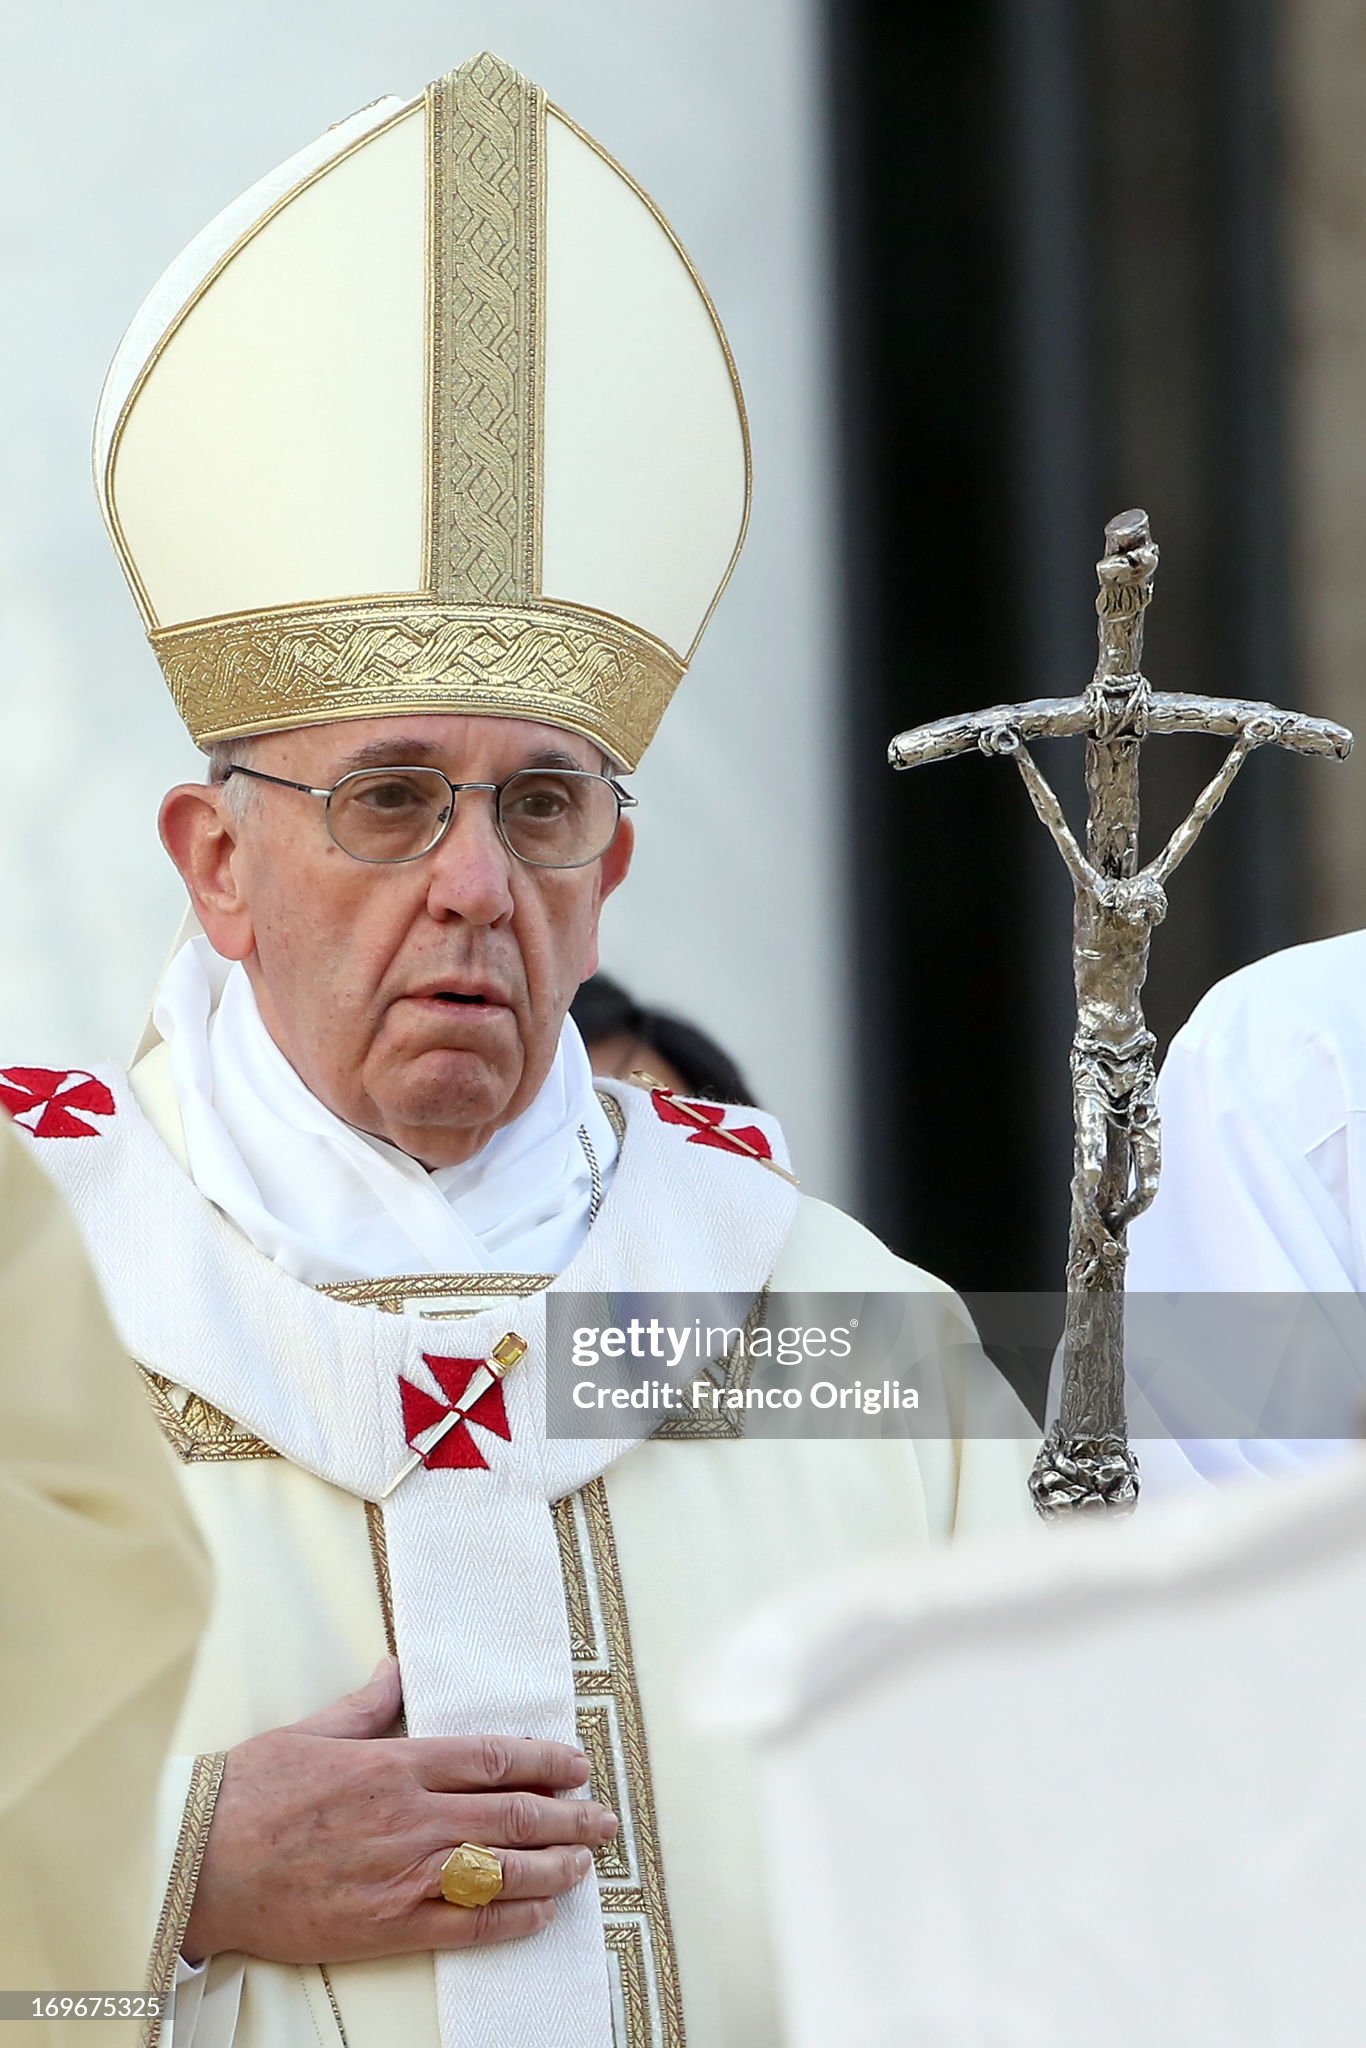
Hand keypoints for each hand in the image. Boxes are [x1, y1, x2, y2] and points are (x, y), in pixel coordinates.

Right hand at [182, 1658, 615, 1964]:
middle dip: (569, 1816)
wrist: (199, 1864)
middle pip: (512, 1815)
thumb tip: (400, 1669)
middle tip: (603, 1818)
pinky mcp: (386, 1926)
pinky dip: (511, 1920)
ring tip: (584, 1864)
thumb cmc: (250, 1794)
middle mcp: (411, 1818)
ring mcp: (402, 1876)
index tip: (577, 1764)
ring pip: (502, 1871)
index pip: (494, 1759)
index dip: (546, 1762)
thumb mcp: (313, 1730)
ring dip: (554, 1867)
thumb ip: (368, 1705)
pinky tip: (539, 1913)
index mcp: (395, 1764)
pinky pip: (466, 1926)